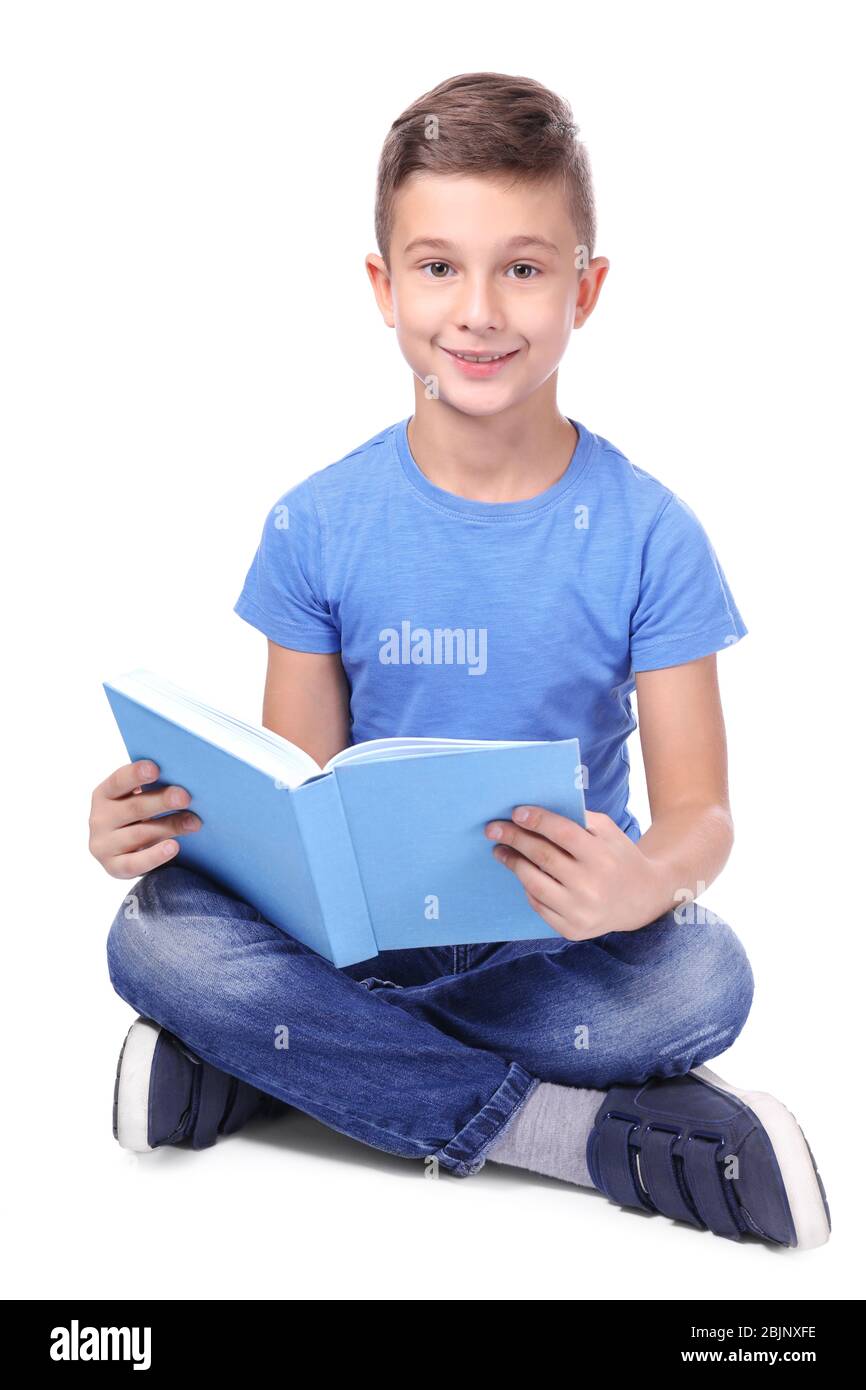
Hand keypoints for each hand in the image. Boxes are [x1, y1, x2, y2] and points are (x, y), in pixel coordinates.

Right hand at [88, 760, 200, 878]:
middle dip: (161, 801)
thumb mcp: (139, 799)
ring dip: (169, 826)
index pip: (118, 781)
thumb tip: (184, 782)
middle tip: (186, 797)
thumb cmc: (139, 816)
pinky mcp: (113, 867)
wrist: (127, 851)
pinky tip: (173, 847)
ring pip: (139, 834)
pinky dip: (155, 856)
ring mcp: (103, 845)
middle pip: (133, 808)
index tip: (155, 768)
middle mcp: (99, 818)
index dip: (135, 774)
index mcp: (104, 794)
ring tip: (193, 823)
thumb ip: (153, 789)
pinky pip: (135, 863)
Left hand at [483, 805, 665, 939]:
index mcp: (603, 856)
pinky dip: (527, 887)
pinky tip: (522, 874)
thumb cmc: (618, 856)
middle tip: (493, 829)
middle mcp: (591, 885)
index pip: (562, 833)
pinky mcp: (571, 929)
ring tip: (500, 850)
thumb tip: (536, 811)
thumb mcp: (608, 831)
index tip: (516, 812)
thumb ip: (578, 819)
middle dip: (514, 839)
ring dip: (512, 863)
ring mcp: (580, 911)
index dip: (537, 820)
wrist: (641, 898)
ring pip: (533, 883)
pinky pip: (538, 905)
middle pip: (543, 856)